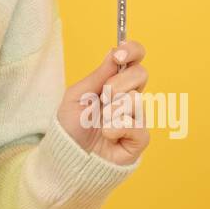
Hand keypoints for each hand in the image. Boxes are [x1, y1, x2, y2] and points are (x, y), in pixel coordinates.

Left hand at [54, 39, 149, 166]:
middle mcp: (128, 98)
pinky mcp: (139, 139)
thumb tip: (115, 52)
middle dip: (117, 83)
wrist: (68, 158)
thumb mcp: (77, 95)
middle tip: (103, 97)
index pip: (134, 59)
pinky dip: (117, 128)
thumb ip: (98, 75)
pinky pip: (137, 125)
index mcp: (114, 83)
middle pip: (141, 74)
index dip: (133, 50)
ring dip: (112, 110)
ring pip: (136, 99)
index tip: (119, 54)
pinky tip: (108, 136)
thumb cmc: (71, 127)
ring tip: (100, 123)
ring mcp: (135, 117)